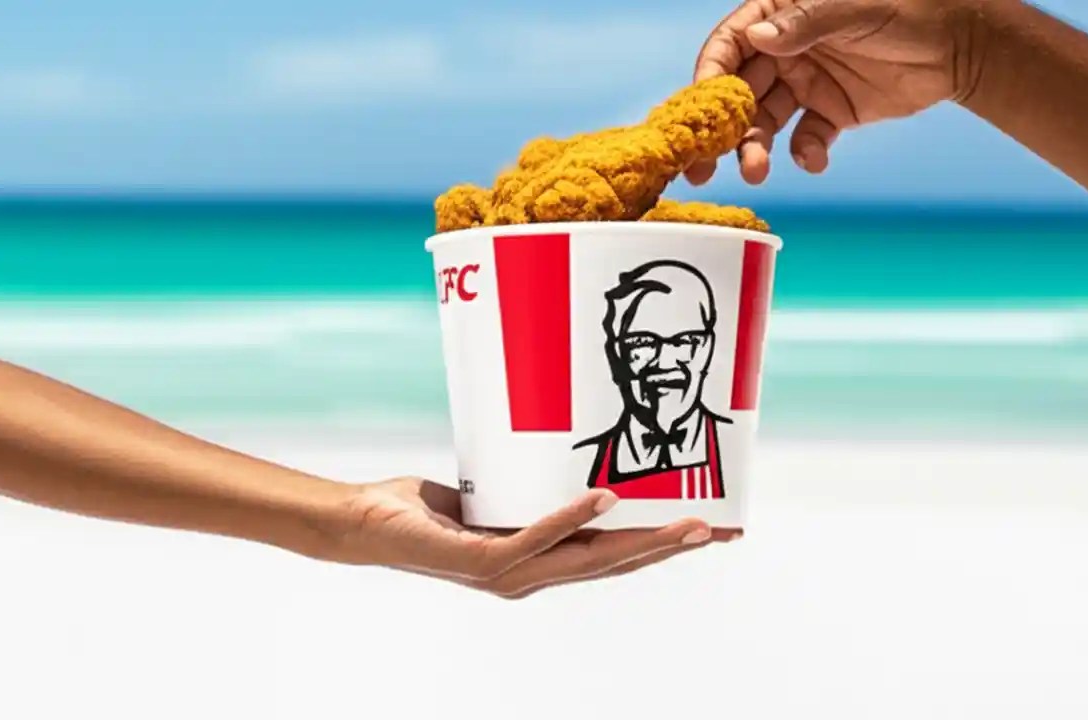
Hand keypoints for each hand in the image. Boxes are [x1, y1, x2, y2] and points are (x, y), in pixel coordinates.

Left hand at [329, 477, 737, 598]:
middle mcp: (530, 576)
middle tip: (723, 532)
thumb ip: (525, 490)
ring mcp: (509, 575)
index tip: (708, 532)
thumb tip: (561, 451)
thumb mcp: (489, 495)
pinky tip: (604, 498)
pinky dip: (572, 519)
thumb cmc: (421, 510)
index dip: (660, 547)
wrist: (364, 525)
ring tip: (688, 523)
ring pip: (589, 560)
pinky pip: (536, 539)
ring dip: (641, 540)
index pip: (611, 557)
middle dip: (670, 548)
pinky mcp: (483, 562)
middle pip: (615, 565)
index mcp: (538, 562)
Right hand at [689, 0, 978, 184]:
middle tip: (703, 167)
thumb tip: (758, 38)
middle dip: (721, 129)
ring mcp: (806, 83)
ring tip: (756, 172)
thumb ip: (806, 23)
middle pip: (739, 92)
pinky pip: (805, 138)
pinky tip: (815, 159)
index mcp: (780, 13)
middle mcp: (785, 50)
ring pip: (765, 121)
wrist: (963, 43)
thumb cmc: (909, 6)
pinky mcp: (831, 112)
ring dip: (755, 148)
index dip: (710, 77)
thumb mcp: (855, 8)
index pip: (729, 45)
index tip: (701, 109)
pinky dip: (805, 152)